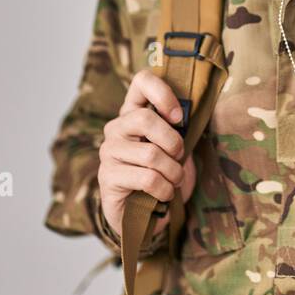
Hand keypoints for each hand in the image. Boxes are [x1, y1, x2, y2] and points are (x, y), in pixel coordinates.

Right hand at [98, 69, 197, 241]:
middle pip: (145, 119)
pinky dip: (165, 189)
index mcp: (134, 112)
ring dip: (173, 172)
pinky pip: (147, 178)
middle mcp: (116, 127)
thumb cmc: (161, 173)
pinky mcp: (107, 177)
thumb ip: (177, 128)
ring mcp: (108, 151)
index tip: (179, 117)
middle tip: (179, 157)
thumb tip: (187, 113)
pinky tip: (165, 195)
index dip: (163, 93)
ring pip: (151, 154)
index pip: (142, 81)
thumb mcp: (173, 147)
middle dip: (173, 142)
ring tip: (175, 181)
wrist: (141, 213)